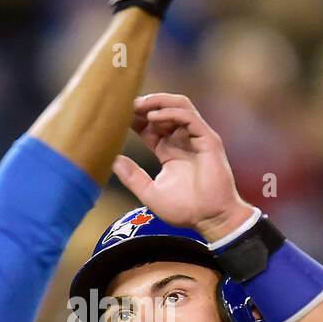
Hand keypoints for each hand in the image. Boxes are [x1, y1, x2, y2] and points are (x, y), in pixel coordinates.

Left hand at [112, 93, 254, 239]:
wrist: (211, 219)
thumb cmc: (185, 210)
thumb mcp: (150, 193)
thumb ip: (132, 177)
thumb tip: (112, 160)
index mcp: (170, 151)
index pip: (151, 126)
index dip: (136, 118)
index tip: (117, 115)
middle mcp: (183, 141)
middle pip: (164, 110)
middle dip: (145, 104)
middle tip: (124, 104)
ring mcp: (197, 138)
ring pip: (179, 106)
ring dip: (158, 102)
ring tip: (138, 105)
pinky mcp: (208, 140)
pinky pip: (190, 117)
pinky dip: (171, 113)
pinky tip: (153, 117)